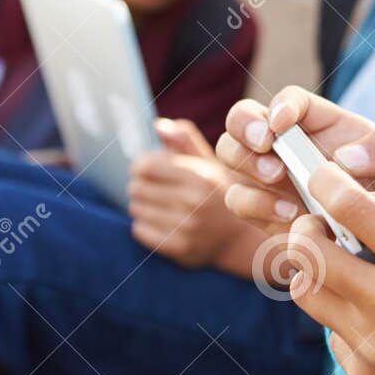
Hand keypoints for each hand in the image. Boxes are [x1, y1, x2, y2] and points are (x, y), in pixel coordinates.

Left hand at [128, 118, 254, 270]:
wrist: (238, 237)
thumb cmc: (218, 193)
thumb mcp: (210, 162)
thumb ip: (184, 140)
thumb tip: (158, 125)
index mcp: (200, 176)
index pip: (145, 166)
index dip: (141, 166)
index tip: (150, 170)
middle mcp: (193, 202)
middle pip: (136, 188)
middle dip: (141, 186)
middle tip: (156, 190)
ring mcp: (187, 228)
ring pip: (136, 209)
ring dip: (142, 207)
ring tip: (161, 207)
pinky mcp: (179, 248)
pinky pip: (139, 231)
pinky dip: (144, 226)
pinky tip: (162, 224)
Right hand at [215, 86, 374, 236]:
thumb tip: (344, 158)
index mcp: (316, 121)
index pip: (288, 99)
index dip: (280, 106)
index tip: (282, 124)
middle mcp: (283, 143)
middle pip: (241, 118)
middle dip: (246, 127)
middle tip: (267, 146)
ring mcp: (266, 175)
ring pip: (230, 155)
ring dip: (247, 164)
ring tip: (278, 178)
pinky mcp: (259, 209)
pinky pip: (238, 199)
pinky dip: (256, 204)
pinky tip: (290, 215)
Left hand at [286, 163, 374, 374]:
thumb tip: (361, 194)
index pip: (351, 207)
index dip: (326, 181)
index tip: (322, 177)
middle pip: (308, 251)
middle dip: (306, 227)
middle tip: (321, 226)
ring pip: (306, 290)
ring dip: (316, 271)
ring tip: (345, 269)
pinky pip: (330, 330)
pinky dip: (344, 314)